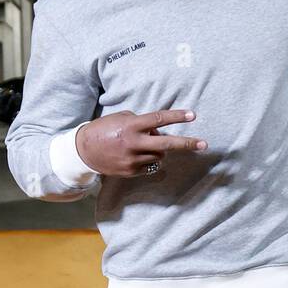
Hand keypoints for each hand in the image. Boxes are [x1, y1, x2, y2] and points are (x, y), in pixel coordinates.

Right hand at [75, 108, 205, 176]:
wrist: (84, 151)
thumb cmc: (105, 129)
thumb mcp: (122, 119)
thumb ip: (142, 123)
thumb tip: (159, 133)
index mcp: (132, 126)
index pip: (159, 119)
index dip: (177, 117)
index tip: (193, 115)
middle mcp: (134, 143)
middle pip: (167, 144)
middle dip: (186, 144)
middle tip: (204, 144)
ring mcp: (132, 159)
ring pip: (159, 156)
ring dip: (158, 150)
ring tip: (143, 145)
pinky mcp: (131, 172)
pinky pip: (149, 166)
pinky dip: (148, 160)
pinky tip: (136, 155)